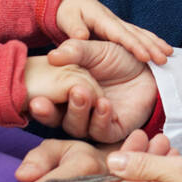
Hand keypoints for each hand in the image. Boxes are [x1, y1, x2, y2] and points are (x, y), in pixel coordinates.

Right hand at [32, 39, 157, 142]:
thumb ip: (75, 51)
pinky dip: (101, 118)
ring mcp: (92, 123)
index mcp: (63, 93)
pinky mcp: (112, 131)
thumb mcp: (94, 50)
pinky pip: (101, 131)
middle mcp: (74, 111)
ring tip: (84, 92)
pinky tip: (104, 104)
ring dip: (78, 111)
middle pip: (55, 119)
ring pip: (76, 126)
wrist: (147, 67)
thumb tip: (53, 56)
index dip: (38, 104)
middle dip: (50, 112)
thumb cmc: (116, 58)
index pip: (45, 103)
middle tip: (47, 101)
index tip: (35, 99)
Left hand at [54, 0, 172, 64]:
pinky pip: (137, 35)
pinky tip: (161, 48)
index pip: (121, 35)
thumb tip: (82, 37)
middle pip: (136, 34)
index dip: (134, 46)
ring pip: (140, 34)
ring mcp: (118, 24)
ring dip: (155, 43)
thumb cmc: (66, 10)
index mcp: (102, 20)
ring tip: (170, 54)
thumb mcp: (66, 18)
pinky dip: (151, 41)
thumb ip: (74, 28)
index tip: (146, 57)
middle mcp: (114, 21)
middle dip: (152, 46)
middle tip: (166, 57)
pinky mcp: (118, 28)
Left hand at [105, 145, 181, 181]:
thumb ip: (141, 164)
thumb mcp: (178, 169)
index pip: (120, 176)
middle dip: (145, 162)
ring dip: (155, 176)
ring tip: (174, 158)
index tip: (145, 137)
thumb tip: (112, 161)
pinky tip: (178, 181)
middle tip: (163, 143)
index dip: (132, 154)